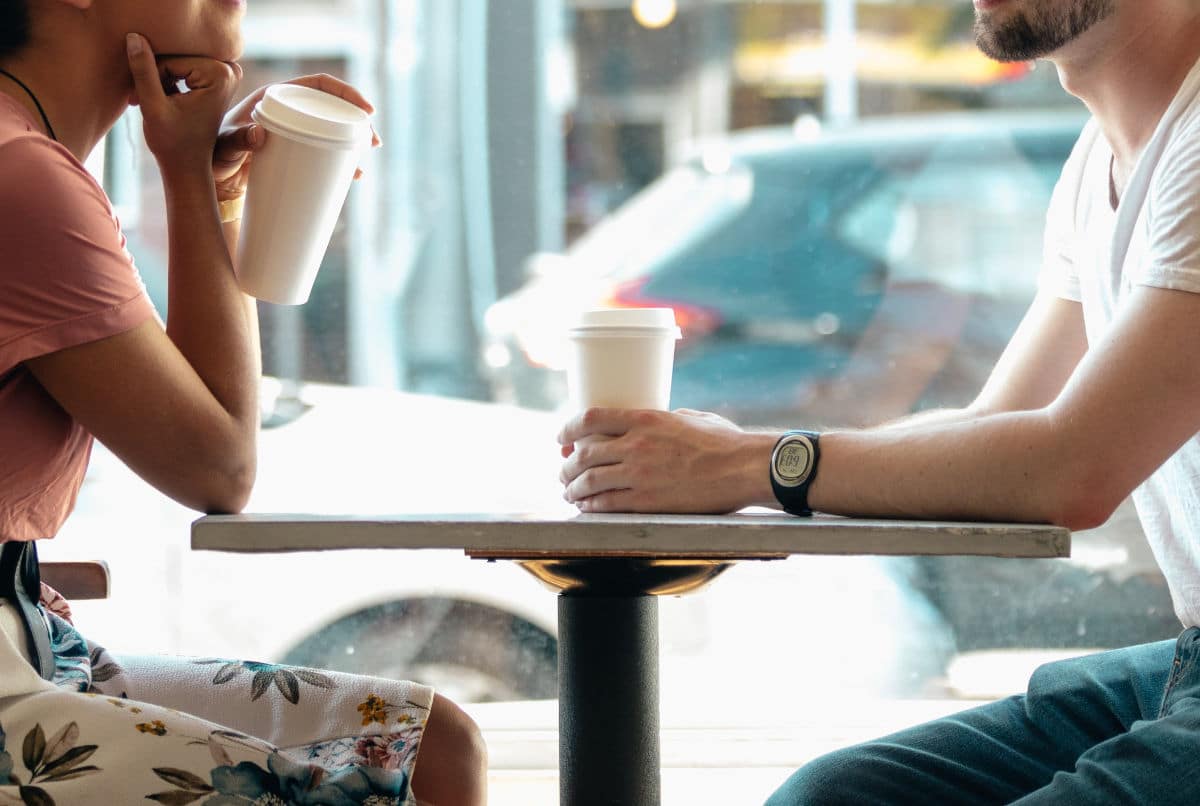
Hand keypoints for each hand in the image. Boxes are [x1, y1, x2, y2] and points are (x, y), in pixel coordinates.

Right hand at [126, 33, 240, 174]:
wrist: (187, 165)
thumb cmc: (172, 142)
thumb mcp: (152, 105)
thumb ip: (144, 71)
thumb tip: (134, 36)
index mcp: (220, 74)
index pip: (171, 60)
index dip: (151, 78)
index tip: (140, 100)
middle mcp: (229, 70)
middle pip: (176, 57)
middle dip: (154, 76)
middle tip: (138, 99)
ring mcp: (225, 74)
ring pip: (176, 61)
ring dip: (158, 78)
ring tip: (146, 100)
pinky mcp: (216, 78)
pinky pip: (182, 66)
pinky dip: (168, 80)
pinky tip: (160, 98)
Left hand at [213, 74, 380, 201]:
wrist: (209, 178)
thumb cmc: (211, 154)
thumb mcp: (223, 144)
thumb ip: (238, 139)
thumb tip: (260, 136)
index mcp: (276, 97)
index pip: (318, 85)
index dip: (346, 93)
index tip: (366, 110)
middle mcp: (289, 112)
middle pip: (332, 110)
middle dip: (359, 124)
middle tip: (374, 142)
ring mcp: (294, 135)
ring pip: (331, 133)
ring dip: (353, 146)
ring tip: (363, 166)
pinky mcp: (295, 155)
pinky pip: (323, 154)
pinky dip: (340, 164)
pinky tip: (352, 176)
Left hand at [557, 407, 769, 513]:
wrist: (744, 468)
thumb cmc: (725, 441)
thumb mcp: (690, 417)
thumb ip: (664, 419)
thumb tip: (652, 424)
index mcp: (645, 419)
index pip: (590, 418)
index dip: (569, 429)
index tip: (561, 438)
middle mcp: (636, 445)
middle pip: (584, 454)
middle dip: (567, 465)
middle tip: (563, 472)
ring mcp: (640, 474)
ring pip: (589, 481)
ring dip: (573, 488)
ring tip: (570, 493)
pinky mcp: (647, 501)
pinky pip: (606, 505)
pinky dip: (590, 506)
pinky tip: (586, 508)